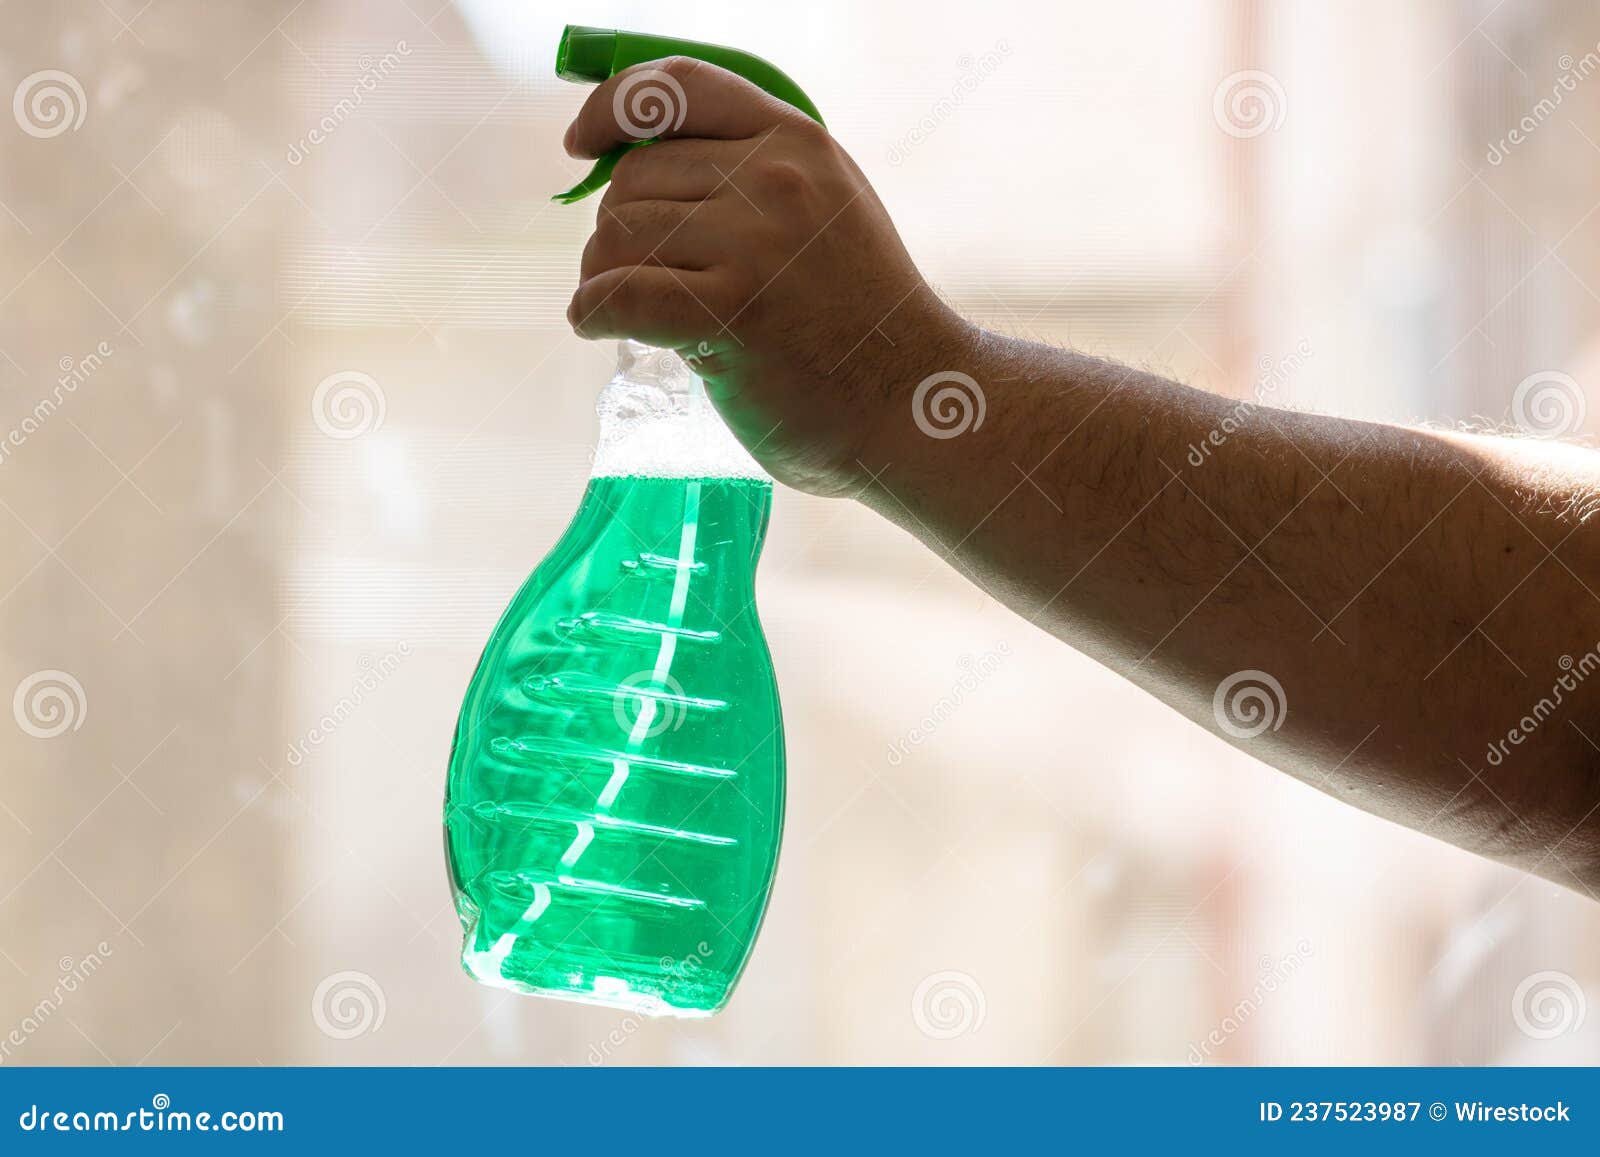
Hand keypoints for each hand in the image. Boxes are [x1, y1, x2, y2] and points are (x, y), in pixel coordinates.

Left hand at [564, 56, 973, 496]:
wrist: (911, 403)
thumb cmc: (857, 321)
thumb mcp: (825, 211)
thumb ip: (753, 176)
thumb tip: (631, 164)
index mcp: (797, 142)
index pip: (678, 88)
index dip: (612, 108)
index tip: (582, 146)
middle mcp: (776, 179)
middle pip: (633, 178)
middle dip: (616, 230)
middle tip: (635, 279)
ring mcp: (755, 244)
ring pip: (617, 236)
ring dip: (601, 276)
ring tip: (630, 309)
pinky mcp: (730, 313)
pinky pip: (618, 295)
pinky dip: (591, 312)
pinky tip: (599, 327)